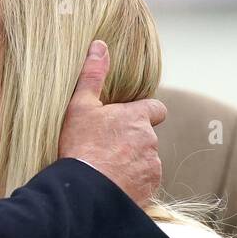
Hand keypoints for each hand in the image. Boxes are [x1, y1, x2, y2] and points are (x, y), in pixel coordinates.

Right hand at [58, 40, 166, 207]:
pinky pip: (145, 184)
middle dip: (133, 143)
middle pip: (147, 139)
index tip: (130, 122)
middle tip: (108, 151)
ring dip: (133, 165)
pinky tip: (114, 187)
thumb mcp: (80, 107)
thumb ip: (93, 75)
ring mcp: (152, 166)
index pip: (156, 110)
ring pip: (146, 162)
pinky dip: (133, 185)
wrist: (84, 191)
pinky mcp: (150, 188)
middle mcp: (150, 140)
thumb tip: (99, 46)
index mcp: (137, 118)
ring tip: (108, 172)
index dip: (145, 115)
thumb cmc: (80, 147)